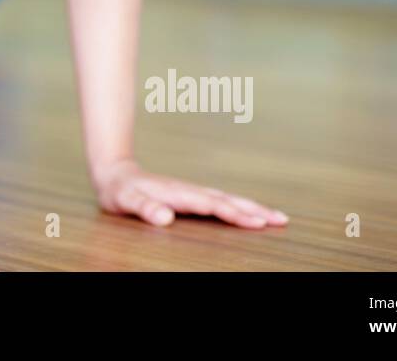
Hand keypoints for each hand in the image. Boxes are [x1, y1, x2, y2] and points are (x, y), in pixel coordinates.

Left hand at [92, 159, 288, 228]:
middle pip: (229, 200)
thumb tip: (166, 218)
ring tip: (277, 217)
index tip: (258, 222)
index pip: (213, 205)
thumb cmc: (120, 191)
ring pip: (228, 199)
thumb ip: (144, 208)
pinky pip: (222, 202)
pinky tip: (250, 213)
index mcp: (179, 194)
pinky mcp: (191, 196)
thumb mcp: (126, 201)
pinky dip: (240, 207)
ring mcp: (192, 192)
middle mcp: (190, 191)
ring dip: (253, 207)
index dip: (235, 214)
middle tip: (282, 220)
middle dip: (255, 210)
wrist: (115, 174)